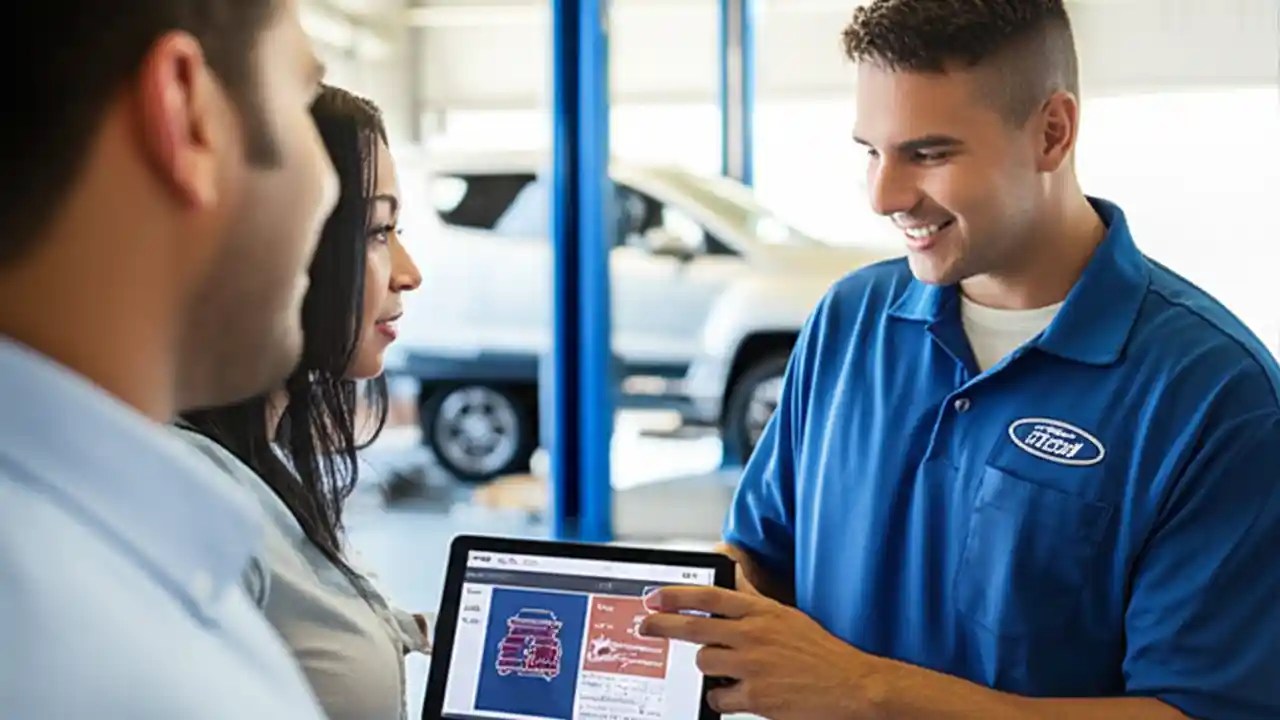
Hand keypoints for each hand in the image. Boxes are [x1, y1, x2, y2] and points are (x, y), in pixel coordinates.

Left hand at [639, 586, 883, 719]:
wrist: (851, 685)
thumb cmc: (821, 652)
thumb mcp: (788, 618)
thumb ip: (755, 607)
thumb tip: (728, 594)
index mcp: (762, 613)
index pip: (710, 597)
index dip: (677, 596)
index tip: (654, 597)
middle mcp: (754, 636)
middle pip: (694, 629)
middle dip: (662, 627)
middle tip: (646, 626)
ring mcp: (753, 667)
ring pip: (704, 663)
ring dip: (707, 668)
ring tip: (725, 670)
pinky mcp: (756, 698)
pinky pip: (718, 697)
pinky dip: (722, 697)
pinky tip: (737, 695)